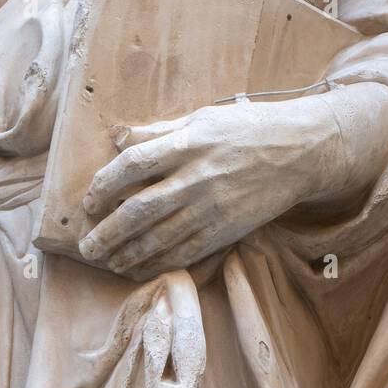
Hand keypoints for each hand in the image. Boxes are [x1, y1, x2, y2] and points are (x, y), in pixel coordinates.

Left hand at [78, 93, 348, 280]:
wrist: (300, 151)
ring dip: (127, 255)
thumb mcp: (202, 117)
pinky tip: (139, 269)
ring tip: (106, 263)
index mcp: (187, 143)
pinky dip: (158, 264)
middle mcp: (196, 177)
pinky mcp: (227, 229)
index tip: (89, 202)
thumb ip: (159, 131)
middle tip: (87, 247)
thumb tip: (120, 140)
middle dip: (108, 232)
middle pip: (140, 210)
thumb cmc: (247, 128)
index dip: (104, 185)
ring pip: (160, 239)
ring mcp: (212, 207)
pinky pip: (186, 252)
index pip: (132, 165)